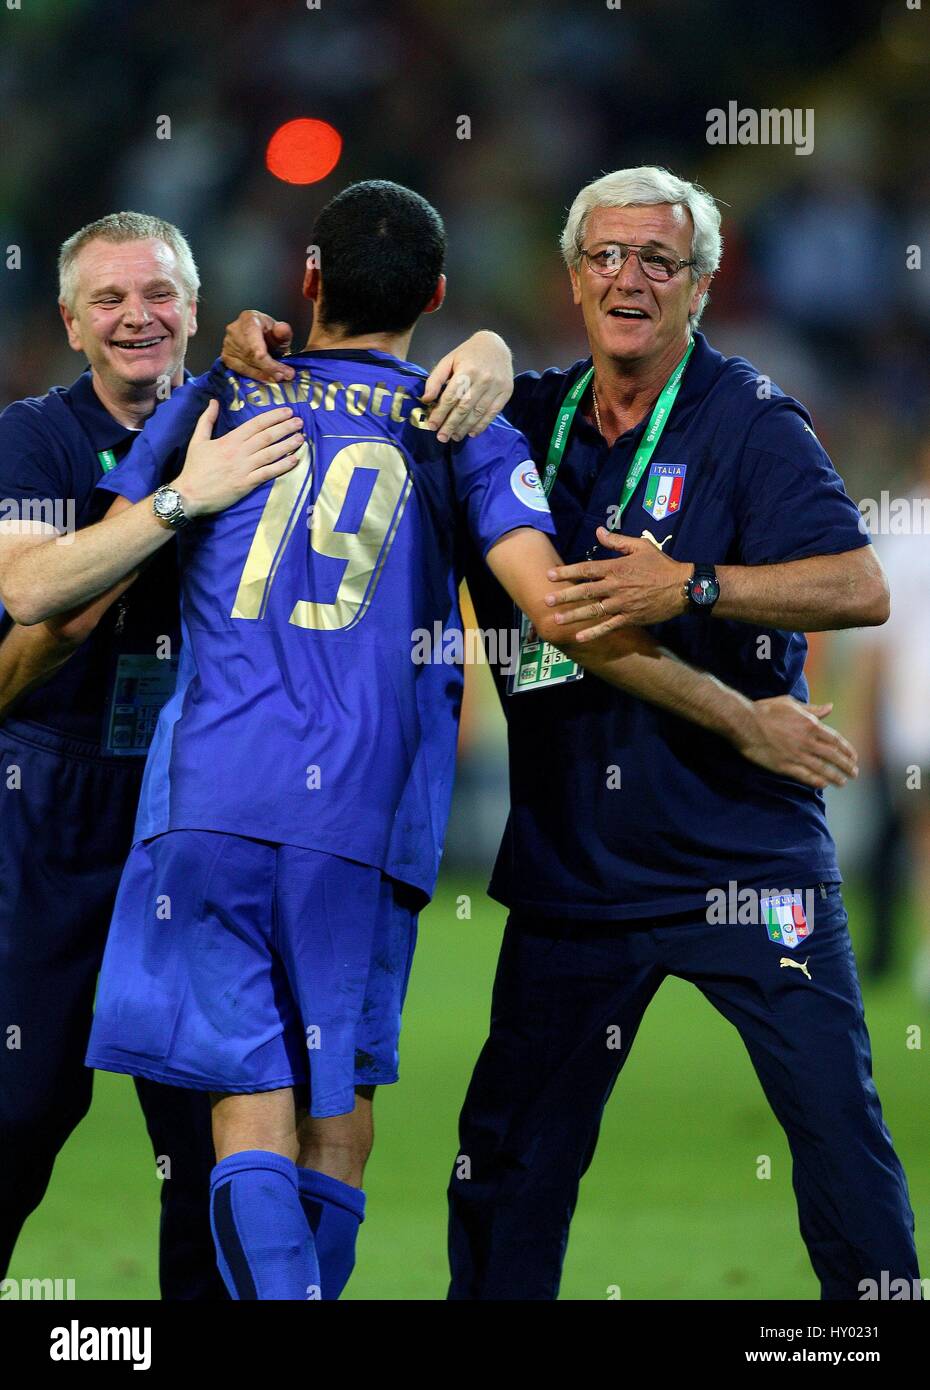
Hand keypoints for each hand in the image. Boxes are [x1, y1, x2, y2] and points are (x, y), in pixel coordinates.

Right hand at [174, 401, 304, 516]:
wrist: (189, 494)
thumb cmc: (194, 468)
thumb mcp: (197, 440)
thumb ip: (207, 420)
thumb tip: (214, 402)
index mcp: (229, 440)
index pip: (256, 424)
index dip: (273, 417)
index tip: (287, 412)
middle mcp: (239, 452)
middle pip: (267, 436)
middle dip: (285, 428)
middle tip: (300, 422)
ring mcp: (244, 468)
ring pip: (270, 453)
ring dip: (287, 445)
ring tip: (301, 438)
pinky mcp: (247, 484)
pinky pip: (268, 473)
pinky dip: (282, 466)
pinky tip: (294, 460)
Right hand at [221, 310, 294, 383]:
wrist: (261, 340)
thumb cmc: (270, 335)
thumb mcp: (281, 332)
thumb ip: (283, 331)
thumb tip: (282, 329)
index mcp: (249, 319)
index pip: (251, 333)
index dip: (255, 345)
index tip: (262, 356)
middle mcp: (235, 330)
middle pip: (249, 351)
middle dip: (268, 365)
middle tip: (283, 374)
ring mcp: (228, 344)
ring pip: (245, 363)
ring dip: (263, 373)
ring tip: (278, 377)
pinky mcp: (227, 357)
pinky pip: (240, 370)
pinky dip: (255, 375)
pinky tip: (266, 378)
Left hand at [420, 331, 513, 441]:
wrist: (495, 345)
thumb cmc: (468, 354)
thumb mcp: (448, 360)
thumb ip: (436, 379)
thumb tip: (426, 399)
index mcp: (467, 370)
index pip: (451, 397)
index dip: (440, 413)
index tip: (432, 425)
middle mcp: (482, 379)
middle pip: (464, 408)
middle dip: (451, 425)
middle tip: (442, 438)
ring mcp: (496, 387)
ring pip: (478, 413)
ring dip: (465, 428)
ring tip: (455, 437)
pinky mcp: (506, 392)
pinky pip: (493, 413)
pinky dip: (482, 425)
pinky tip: (472, 433)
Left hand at [545, 528, 689, 638]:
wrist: (682, 587)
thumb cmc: (661, 565)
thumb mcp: (640, 546)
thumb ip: (617, 541)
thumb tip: (598, 531)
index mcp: (617, 568)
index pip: (586, 569)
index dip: (567, 572)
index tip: (550, 575)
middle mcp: (616, 586)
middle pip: (585, 591)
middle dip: (564, 596)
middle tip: (547, 600)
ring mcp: (622, 604)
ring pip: (593, 611)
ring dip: (574, 616)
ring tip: (557, 620)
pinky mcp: (630, 618)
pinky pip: (608, 627)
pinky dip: (594, 633)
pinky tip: (579, 637)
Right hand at [736, 697, 858, 788]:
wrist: (744, 722)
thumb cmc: (766, 709)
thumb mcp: (791, 704)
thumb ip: (813, 709)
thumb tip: (830, 707)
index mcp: (810, 725)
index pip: (836, 740)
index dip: (847, 750)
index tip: (853, 757)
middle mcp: (807, 741)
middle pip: (833, 756)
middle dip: (846, 766)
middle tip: (854, 773)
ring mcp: (796, 754)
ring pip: (822, 768)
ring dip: (835, 777)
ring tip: (843, 782)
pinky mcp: (784, 765)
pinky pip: (805, 776)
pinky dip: (816, 781)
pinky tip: (823, 785)